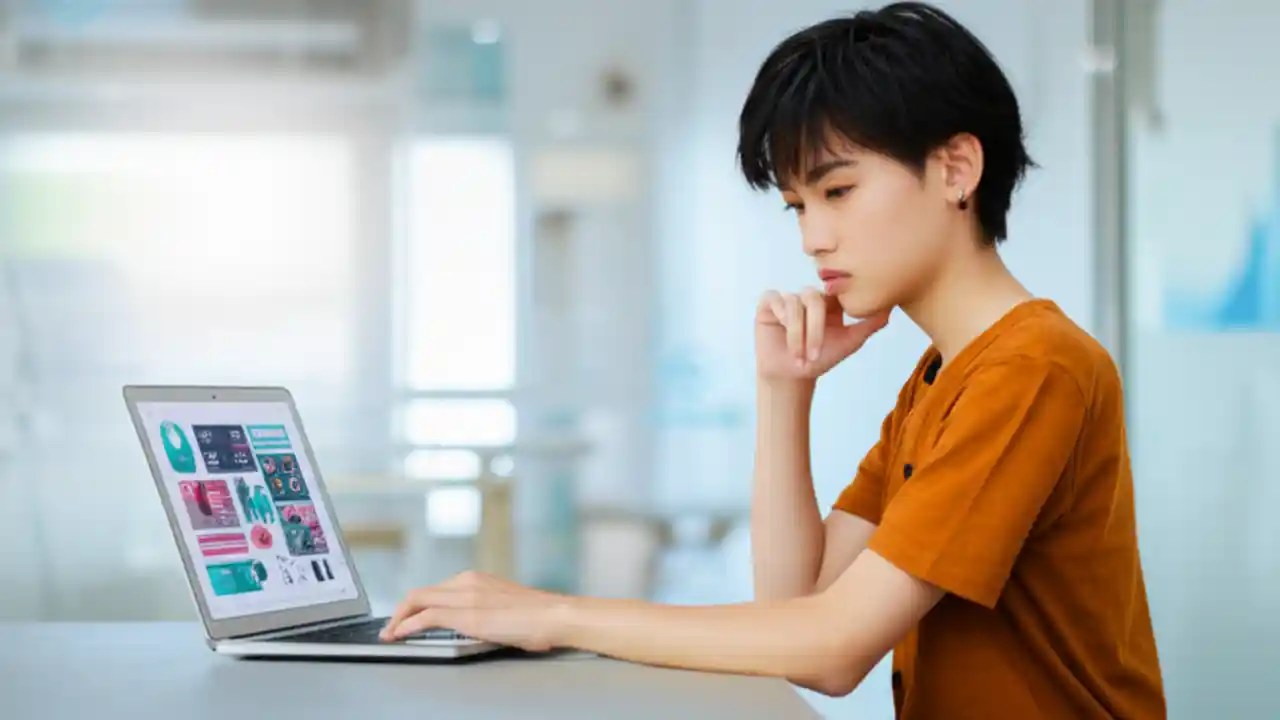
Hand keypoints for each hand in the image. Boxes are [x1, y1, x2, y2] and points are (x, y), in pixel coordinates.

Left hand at [380, 570, 572, 651]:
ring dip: (399, 617)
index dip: (415, 604)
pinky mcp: (468, 614)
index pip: (435, 589)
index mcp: (477, 579)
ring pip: (419, 599)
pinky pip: (428, 616)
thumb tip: (478, 623)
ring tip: (390, 633)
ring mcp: (467, 596)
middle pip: (421, 592)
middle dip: (401, 610)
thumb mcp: (505, 607)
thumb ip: (486, 609)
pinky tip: (400, 634)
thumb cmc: (539, 616)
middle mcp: (468, 581)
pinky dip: (408, 624)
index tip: (406, 617)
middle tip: (390, 628)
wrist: (555, 615)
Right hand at [755, 288, 889, 381]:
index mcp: (829, 302)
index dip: (834, 303)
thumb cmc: (820, 360)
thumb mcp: (850, 342)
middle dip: (814, 330)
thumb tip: (890, 308)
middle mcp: (808, 297)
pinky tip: (783, 333)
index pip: (834, 291)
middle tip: (813, 356)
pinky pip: (775, 299)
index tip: (839, 323)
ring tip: (799, 357)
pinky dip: (781, 315)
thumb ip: (870, 325)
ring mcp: (789, 299)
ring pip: (794, 304)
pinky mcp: (769, 304)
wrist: (792, 376)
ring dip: (796, 335)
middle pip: (813, 298)